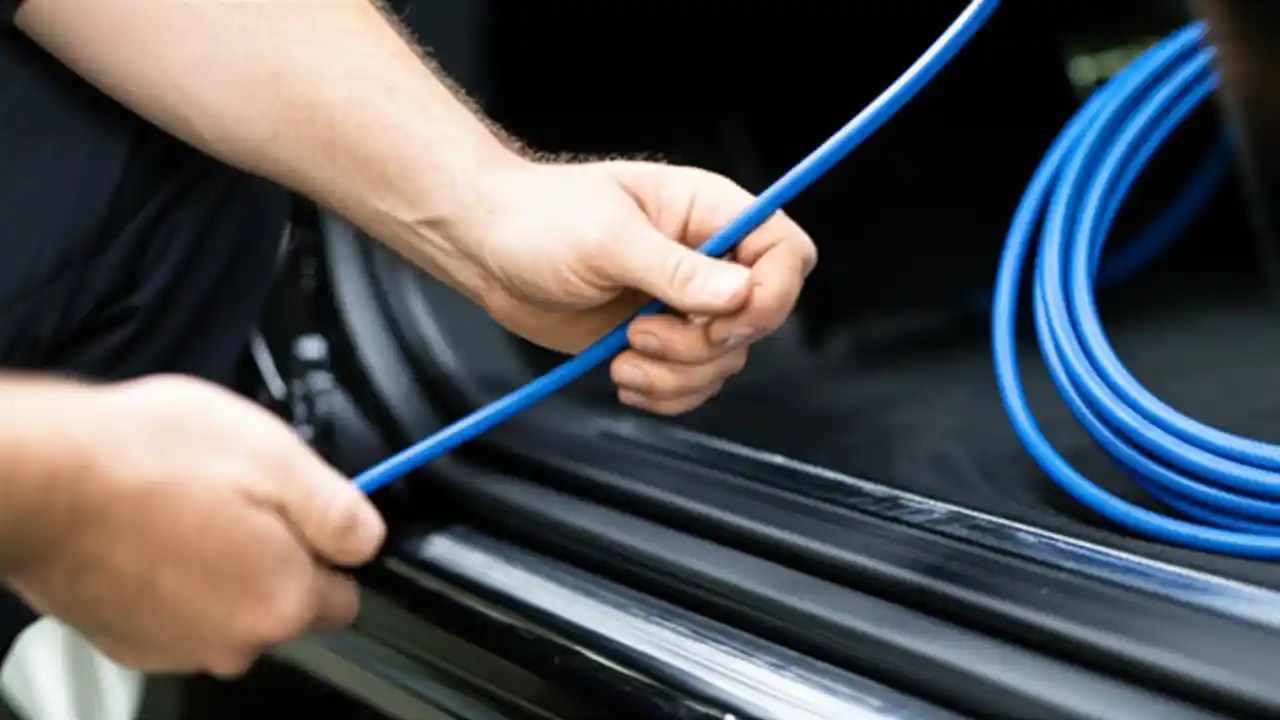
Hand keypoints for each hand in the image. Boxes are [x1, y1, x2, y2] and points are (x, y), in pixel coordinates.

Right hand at [5, 375, 385, 676]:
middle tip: (241, 498)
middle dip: (277, 557)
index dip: (329, 548)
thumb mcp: (275, 456)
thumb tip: (369, 537)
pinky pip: (177, 612)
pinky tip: (154, 531)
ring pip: (229, 609)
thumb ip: (339, 509)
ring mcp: (176, 646)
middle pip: (285, 605)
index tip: (307, 514)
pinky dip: (174, 579)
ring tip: (190, 508)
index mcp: (281, 600)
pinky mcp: (129, 640)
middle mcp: (232, 640)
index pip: (345, 596)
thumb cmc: (146, 460)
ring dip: (223, 566)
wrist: (41, 480)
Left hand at [445, 159, 817, 414]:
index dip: (771, 295)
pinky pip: (691, 383)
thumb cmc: (540, 219)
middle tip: (643, 332)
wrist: (488, 250)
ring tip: (622, 352)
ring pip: (725, 361)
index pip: (785, 254)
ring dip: (676, 374)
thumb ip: (676, 269)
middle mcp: (707, 258)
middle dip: (705, 344)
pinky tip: (622, 373)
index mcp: (709, 212)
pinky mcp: (659, 341)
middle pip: (761, 319)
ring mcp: (684, 304)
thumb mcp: (608, 239)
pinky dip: (663, 392)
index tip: (720, 321)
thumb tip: (740, 294)